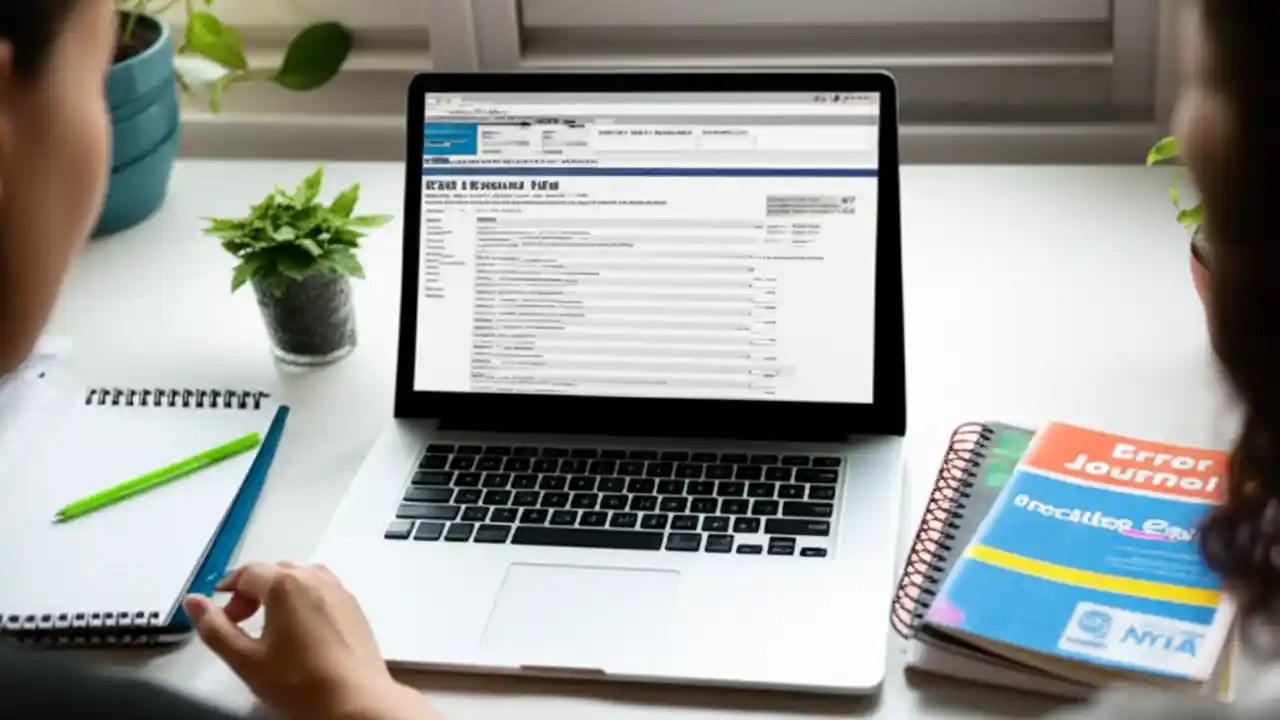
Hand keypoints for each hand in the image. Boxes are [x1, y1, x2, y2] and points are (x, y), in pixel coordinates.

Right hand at [182, 562, 441, 719]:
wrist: (355, 701)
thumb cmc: (300, 683)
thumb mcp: (245, 660)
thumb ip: (215, 628)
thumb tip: (194, 602)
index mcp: (285, 585)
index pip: (247, 572)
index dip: (228, 589)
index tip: (221, 612)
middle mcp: (315, 578)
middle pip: (274, 571)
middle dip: (252, 591)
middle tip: (240, 622)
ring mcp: (338, 590)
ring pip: (300, 576)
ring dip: (279, 591)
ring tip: (270, 624)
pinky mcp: (353, 606)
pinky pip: (322, 588)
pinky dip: (304, 597)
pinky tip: (300, 628)